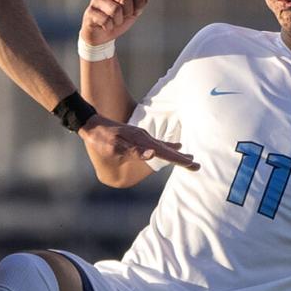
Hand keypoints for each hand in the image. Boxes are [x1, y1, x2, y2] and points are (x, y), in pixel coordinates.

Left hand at [80, 115, 198, 169]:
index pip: (164, 153)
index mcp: (141, 142)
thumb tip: (153, 154)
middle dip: (182, 158)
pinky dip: (169, 145)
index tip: (193, 165)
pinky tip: (175, 146)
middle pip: (167, 150)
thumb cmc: (101, 139)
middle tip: (198, 166)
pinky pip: (158, 142)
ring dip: (177, 153)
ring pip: (164, 146)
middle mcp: (144, 138)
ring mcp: (142, 136)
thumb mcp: (114, 147)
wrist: (92, 124)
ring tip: (190, 158)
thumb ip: (134, 151)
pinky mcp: (139, 136)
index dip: (178, 160)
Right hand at [81, 0, 146, 46]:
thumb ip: (140, 4)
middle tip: (124, 17)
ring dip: (118, 21)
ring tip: (113, 23)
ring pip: (115, 9)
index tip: (134, 11)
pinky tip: (105, 26)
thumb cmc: (117, 22)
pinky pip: (105, 21)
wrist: (101, 37)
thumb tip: (143, 0)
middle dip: (128, 10)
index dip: (139, 2)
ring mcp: (96, 0)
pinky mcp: (89, 12)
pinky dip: (109, 27)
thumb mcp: (132, 13)